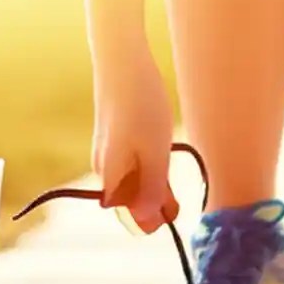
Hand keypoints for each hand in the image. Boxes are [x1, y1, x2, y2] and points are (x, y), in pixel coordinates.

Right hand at [90, 45, 178, 232]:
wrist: (121, 61)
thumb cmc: (140, 105)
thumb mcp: (154, 152)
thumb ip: (151, 189)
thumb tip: (146, 222)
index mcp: (110, 177)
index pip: (130, 215)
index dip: (153, 218)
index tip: (175, 210)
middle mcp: (104, 169)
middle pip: (132, 198)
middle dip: (156, 200)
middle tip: (178, 194)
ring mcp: (108, 153)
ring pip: (134, 179)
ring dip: (155, 181)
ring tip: (169, 167)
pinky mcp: (114, 139)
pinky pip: (133, 163)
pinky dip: (149, 164)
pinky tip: (160, 149)